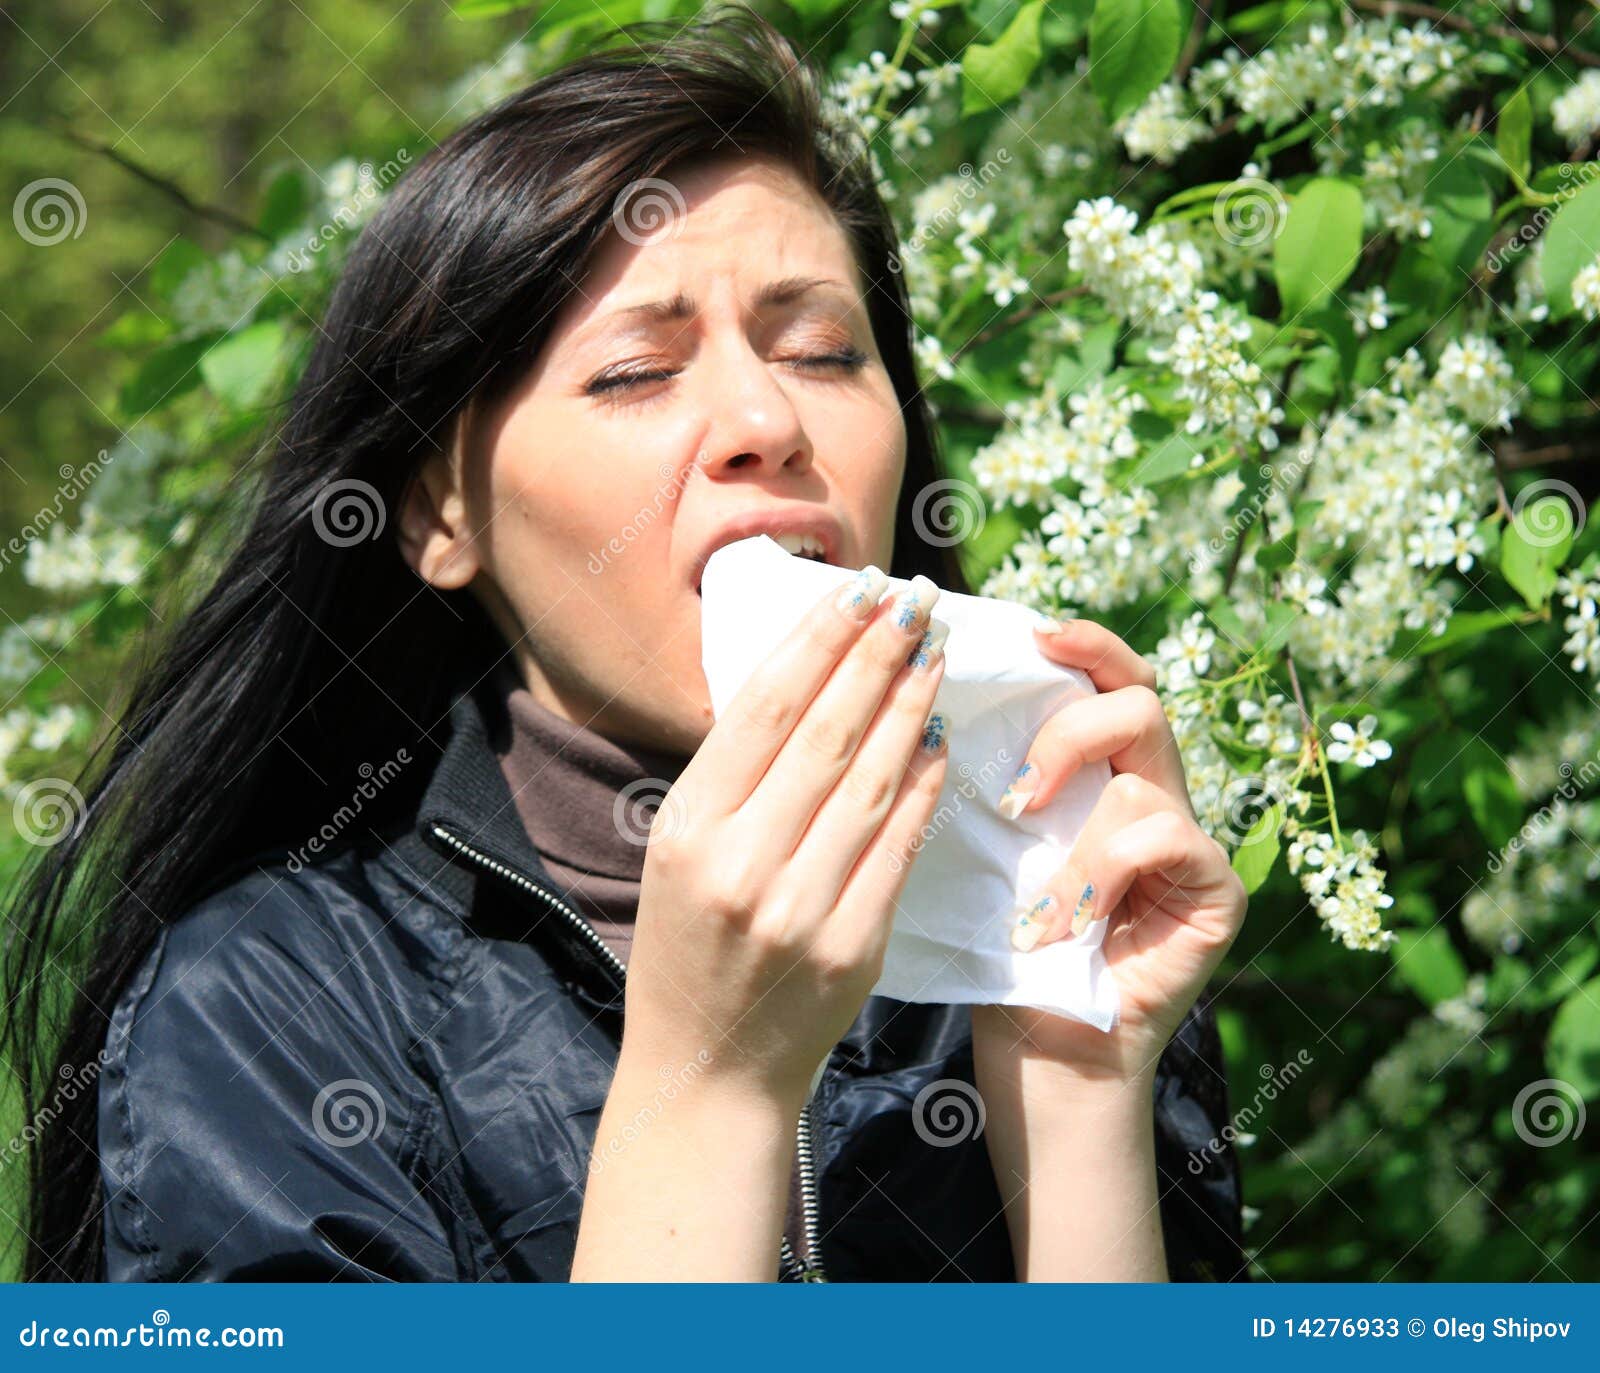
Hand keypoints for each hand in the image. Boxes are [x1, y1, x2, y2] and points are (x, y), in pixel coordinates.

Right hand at [624, 566, 951, 1106]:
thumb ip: (731, 778)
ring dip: (912, 706)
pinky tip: (940, 740)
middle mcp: (740, 862)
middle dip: (880, 654)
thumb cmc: (688, 951)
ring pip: (875, 781)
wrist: (708, 1072)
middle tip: (918, 599)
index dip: (820, 640)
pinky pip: (901, 846)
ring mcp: (800, 908)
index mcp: (686, 827)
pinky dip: (925, 786)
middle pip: (828, 732)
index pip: (765, 707)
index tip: (860, 589)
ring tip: (938, 654)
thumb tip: (805, 679)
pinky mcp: (853, 947)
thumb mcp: (676, 853)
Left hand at [973, 617, 1246, 1084]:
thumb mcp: (985, 845)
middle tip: (1020, 793)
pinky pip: (1163, 838)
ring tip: (1037, 909)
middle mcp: (1150, 793)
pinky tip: (1070, 926)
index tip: (1034, 632)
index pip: (1107, 680)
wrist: (1038, 1047)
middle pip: (1141, 701)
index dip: (1084, 644)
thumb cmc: (1000, 949)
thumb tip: (943, 692)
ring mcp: (1190, 840)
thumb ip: (992, 776)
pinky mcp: (1217, 890)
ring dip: (1073, 845)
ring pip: (1141, 780)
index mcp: (1097, 773)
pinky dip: (1103, 876)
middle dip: (1073, 727)